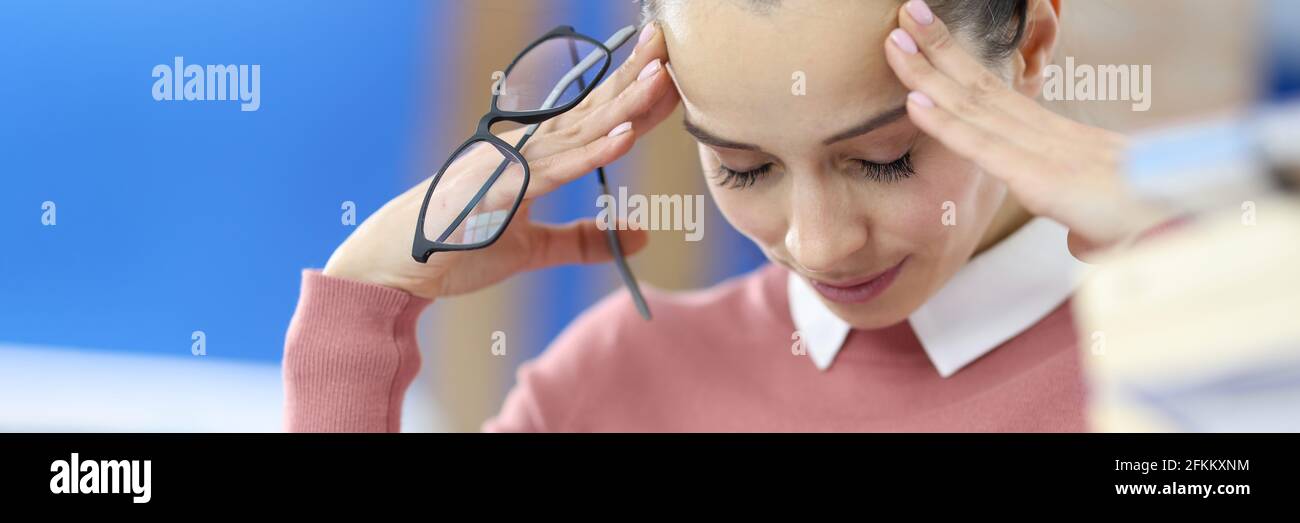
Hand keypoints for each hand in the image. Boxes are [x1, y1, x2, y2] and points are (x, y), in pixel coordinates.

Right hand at [324, 23, 679, 299]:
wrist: (396, 264)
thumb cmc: (458, 248)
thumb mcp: (534, 249)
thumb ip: (585, 240)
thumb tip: (642, 236)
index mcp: (531, 156)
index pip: (590, 119)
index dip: (627, 92)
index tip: (663, 67)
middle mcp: (523, 150)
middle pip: (588, 112)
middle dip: (631, 79)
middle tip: (666, 44)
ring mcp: (510, 167)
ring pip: (579, 134)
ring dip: (622, 108)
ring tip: (659, 80)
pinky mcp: (499, 193)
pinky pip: (555, 172)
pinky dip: (591, 155)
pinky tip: (624, 137)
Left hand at [883, 1, 1168, 256]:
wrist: (1184, 226)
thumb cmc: (1148, 223)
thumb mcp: (1107, 224)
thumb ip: (1087, 229)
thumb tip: (1084, 243)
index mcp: (1052, 140)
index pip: (995, 96)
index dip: (959, 66)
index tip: (926, 38)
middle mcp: (1042, 134)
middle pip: (979, 85)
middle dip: (937, 49)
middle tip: (902, 15)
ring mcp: (1039, 150)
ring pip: (973, 104)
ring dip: (927, 73)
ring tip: (893, 41)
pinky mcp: (1039, 177)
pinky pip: (983, 147)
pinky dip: (946, 122)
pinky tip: (915, 101)